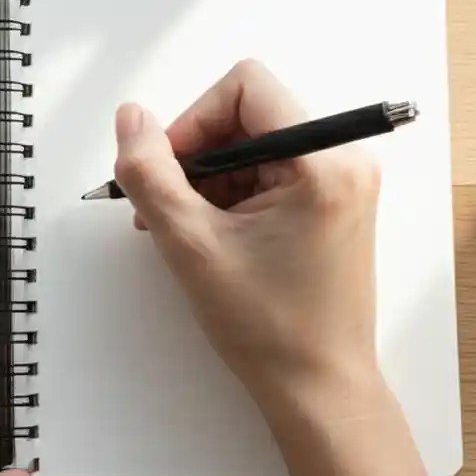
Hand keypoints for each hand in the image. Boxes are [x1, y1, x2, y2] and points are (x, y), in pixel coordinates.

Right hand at [111, 59, 381, 412]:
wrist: (317, 388)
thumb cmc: (268, 327)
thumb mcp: (191, 245)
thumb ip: (152, 174)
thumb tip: (131, 119)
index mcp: (324, 163)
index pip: (246, 87)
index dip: (192, 119)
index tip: (167, 168)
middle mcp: (344, 161)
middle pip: (248, 114)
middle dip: (196, 153)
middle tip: (165, 204)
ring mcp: (341, 183)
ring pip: (253, 144)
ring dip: (208, 178)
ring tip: (183, 228)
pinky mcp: (331, 204)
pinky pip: (268, 171)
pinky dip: (229, 194)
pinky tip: (208, 234)